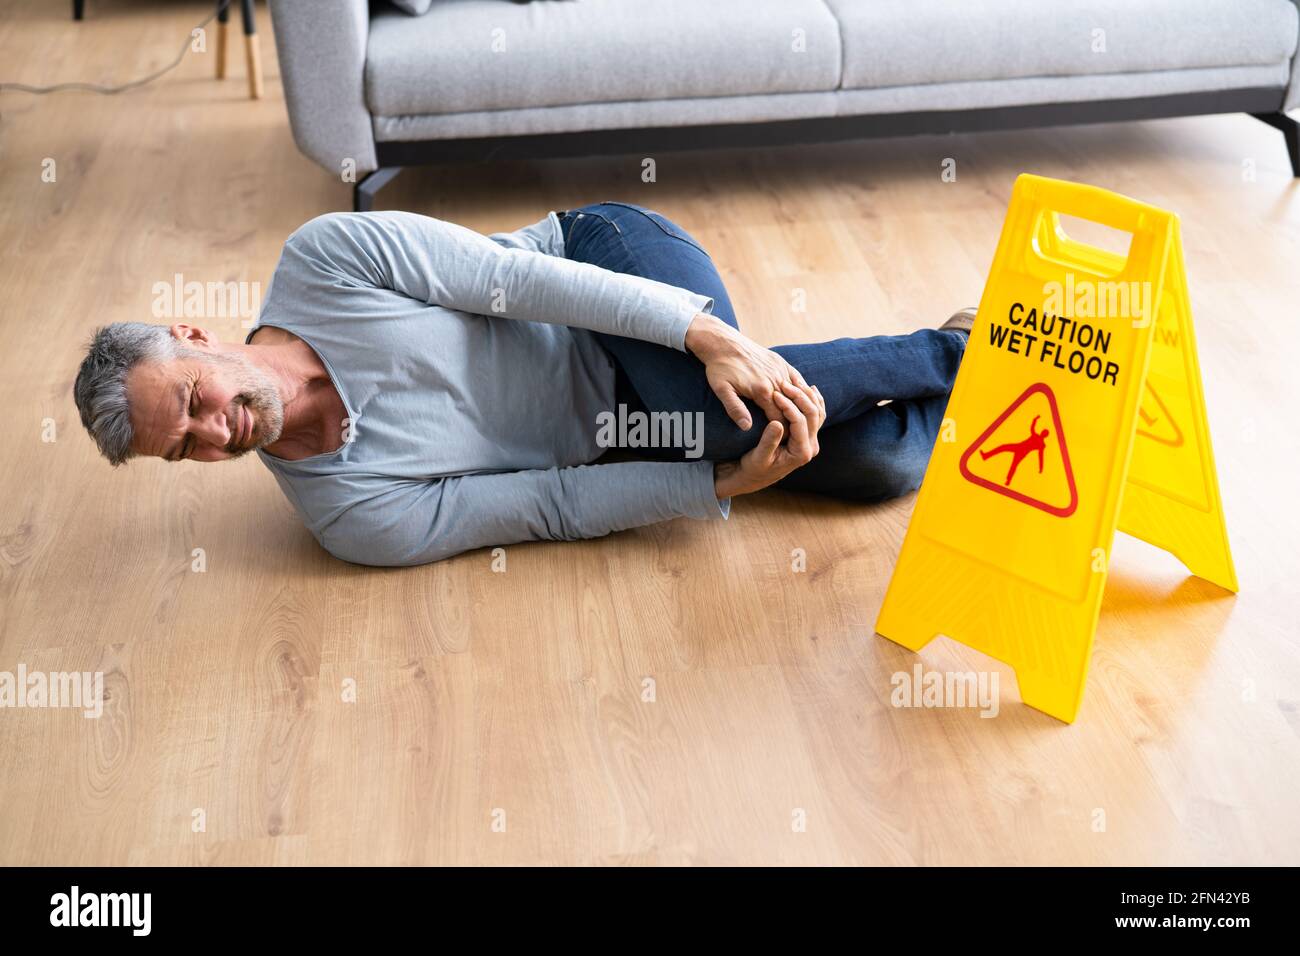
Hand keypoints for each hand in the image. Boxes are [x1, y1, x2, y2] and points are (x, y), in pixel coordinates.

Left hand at [685, 313, 817, 429]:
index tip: (784, 444)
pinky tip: (801, 400)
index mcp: (762, 391)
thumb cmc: (719, 368)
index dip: (783, 434)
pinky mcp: (780, 362)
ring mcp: (780, 370)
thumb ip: (735, 409)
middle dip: (794, 423)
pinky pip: (797, 379)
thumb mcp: (721, 390)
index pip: (780, 419)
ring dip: (800, 407)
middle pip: (792, 408)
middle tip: (795, 437)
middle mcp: (775, 380)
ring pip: (798, 394)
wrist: (723, 342)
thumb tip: (747, 428)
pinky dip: (801, 390)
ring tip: (801, 421)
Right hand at [713, 384, 824, 497]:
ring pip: (818, 412)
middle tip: (784, 385)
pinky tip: (807, 387)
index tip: (775, 395)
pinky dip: (813, 400)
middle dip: (799, 397)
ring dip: (808, 395)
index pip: (800, 422)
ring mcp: (811, 440)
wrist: (755, 477)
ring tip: (793, 382)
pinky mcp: (807, 435)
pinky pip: (816, 414)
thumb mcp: (758, 457)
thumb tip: (777, 423)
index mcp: (801, 453)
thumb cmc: (753, 468)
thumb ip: (768, 442)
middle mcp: (811, 447)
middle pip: (813, 414)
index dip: (789, 406)